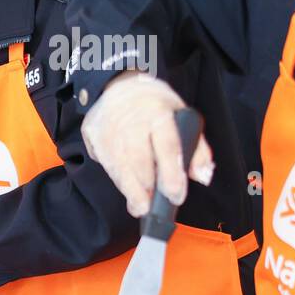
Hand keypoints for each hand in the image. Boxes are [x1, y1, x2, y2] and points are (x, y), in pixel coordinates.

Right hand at [81, 73, 214, 217]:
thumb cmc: (154, 105)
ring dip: (129, 190)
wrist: (118, 85)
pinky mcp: (92, 135)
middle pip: (137, 160)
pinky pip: (105, 163)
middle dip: (144, 188)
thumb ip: (197, 148)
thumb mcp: (183, 116)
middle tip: (151, 209)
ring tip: (139, 207)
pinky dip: (117, 180)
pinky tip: (128, 190)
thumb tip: (202, 177)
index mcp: (158, 112)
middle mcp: (131, 120)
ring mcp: (108, 128)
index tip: (175, 196)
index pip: (166, 146)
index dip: (171, 174)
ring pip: (118, 166)